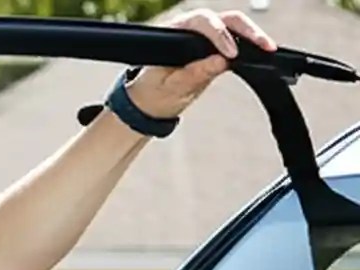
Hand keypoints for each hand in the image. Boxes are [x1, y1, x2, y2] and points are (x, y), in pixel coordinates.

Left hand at [127, 8, 277, 119]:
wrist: (152, 99)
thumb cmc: (154, 91)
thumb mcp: (170, 87)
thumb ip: (192, 74)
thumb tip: (220, 62)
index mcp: (174, 32)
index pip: (201, 22)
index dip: (219, 35)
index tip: (231, 54)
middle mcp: (191, 27)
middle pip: (224, 19)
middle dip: (246, 30)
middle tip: (264, 46)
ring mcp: (205, 35)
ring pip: (234, 26)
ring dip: (253, 35)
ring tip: (269, 49)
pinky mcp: (217, 46)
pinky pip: (237, 39)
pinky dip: (251, 45)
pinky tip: (264, 52)